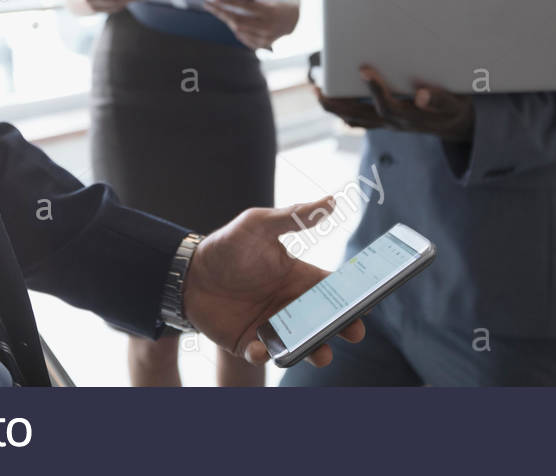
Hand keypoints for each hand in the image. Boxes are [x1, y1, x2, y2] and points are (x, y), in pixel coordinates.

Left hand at [182, 197, 367, 366]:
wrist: (188, 273)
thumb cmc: (227, 246)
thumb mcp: (258, 225)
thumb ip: (293, 217)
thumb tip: (332, 201)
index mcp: (298, 276)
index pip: (333, 288)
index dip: (353, 296)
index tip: (368, 302)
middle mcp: (290, 303)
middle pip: (325, 320)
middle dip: (343, 328)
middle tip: (354, 332)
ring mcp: (272, 325)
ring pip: (302, 344)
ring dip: (314, 350)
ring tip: (320, 353)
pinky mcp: (249, 342)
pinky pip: (264, 354)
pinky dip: (266, 354)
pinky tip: (259, 347)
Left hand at [203, 0, 298, 49]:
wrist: (295, 19)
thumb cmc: (281, 0)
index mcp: (271, 11)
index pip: (246, 6)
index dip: (229, 2)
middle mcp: (268, 26)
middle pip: (238, 20)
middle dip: (221, 13)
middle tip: (208, 5)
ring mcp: (265, 38)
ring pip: (238, 30)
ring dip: (227, 21)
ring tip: (219, 11)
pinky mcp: (263, 45)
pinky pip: (243, 38)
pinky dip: (237, 30)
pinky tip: (233, 23)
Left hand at [314, 64, 474, 139]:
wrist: (456, 125)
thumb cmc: (454, 107)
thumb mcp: (454, 103)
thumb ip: (440, 99)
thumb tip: (420, 96)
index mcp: (412, 117)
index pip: (389, 107)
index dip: (376, 90)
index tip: (364, 70)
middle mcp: (396, 123)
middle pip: (362, 117)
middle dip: (340, 103)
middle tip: (320, 89)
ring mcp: (388, 125)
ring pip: (356, 120)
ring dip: (335, 109)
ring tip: (317, 93)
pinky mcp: (384, 122)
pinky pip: (359, 121)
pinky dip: (342, 111)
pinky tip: (330, 98)